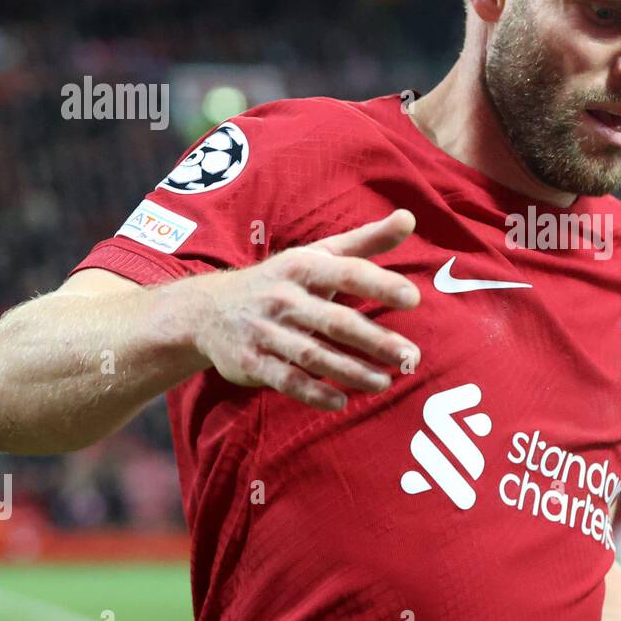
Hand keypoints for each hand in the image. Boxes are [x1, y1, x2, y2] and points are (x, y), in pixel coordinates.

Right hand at [188, 208, 420, 410]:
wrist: (207, 310)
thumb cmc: (281, 280)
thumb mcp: (318, 254)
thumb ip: (366, 241)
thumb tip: (409, 218)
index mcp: (304, 267)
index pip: (347, 273)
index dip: (379, 284)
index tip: (413, 298)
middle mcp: (284, 298)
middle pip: (336, 322)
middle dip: (375, 340)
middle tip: (411, 357)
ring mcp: (265, 332)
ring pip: (314, 355)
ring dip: (352, 372)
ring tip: (386, 382)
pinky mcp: (251, 362)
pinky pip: (286, 381)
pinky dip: (313, 393)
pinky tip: (341, 402)